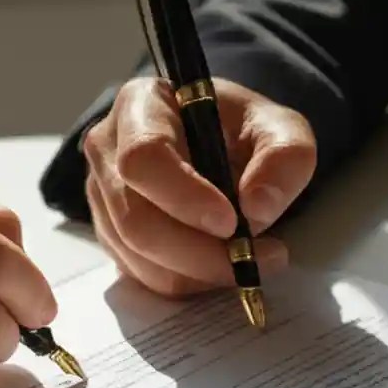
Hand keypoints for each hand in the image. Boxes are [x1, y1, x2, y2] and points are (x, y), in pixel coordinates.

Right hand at [82, 77, 314, 295]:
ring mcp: (103, 196)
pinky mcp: (111, 234)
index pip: (144, 156)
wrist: (222, 146)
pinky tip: (220, 267)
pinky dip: (187, 282)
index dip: (184, 197)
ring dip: (197, 273)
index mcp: (141, 105)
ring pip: (138, 255)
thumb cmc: (243, 131)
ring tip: (248, 260)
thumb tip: (257, 207)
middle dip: (196, 252)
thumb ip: (284, 157)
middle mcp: (108, 149)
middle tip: (250, 258)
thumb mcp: (281, 129)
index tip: (231, 222)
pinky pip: (142, 274)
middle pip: (135, 218)